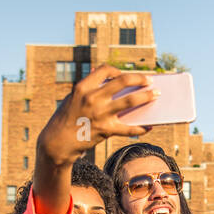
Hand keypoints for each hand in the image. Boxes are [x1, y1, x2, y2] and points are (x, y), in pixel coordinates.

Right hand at [36, 64, 156, 163]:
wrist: (57, 143)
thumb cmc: (65, 119)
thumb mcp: (72, 99)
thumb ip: (87, 87)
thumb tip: (100, 73)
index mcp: (83, 87)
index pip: (105, 70)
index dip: (117, 70)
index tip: (124, 75)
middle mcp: (92, 98)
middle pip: (123, 82)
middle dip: (140, 79)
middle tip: (150, 81)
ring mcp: (100, 114)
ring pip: (130, 101)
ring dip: (146, 97)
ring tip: (156, 95)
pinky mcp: (106, 130)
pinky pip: (129, 128)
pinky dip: (141, 128)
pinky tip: (149, 126)